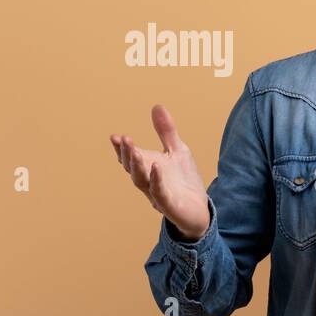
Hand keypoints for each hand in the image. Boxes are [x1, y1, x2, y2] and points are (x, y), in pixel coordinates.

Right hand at [110, 105, 210, 240]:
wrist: (200, 209)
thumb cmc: (184, 180)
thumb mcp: (178, 150)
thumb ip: (166, 132)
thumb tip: (157, 106)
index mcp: (147, 168)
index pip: (131, 157)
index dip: (122, 148)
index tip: (115, 136)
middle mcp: (148, 181)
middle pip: (132, 168)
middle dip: (127, 153)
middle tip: (123, 139)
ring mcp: (157, 194)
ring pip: (141, 181)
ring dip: (137, 166)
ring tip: (134, 151)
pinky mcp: (169, 205)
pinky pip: (159, 193)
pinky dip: (156, 180)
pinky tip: (156, 167)